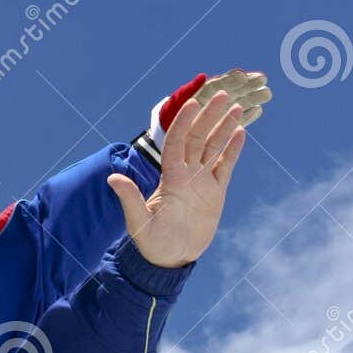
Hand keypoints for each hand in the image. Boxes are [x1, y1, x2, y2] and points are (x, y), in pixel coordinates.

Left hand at [110, 92, 245, 267]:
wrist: (170, 258)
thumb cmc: (151, 242)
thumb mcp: (138, 222)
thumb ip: (130, 199)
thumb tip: (112, 178)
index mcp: (169, 177)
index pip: (176, 142)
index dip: (183, 123)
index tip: (192, 103)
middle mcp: (185, 174)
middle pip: (198, 138)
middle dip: (208, 116)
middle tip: (221, 94)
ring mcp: (201, 182)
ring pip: (214, 147)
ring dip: (223, 127)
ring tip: (235, 107)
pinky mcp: (215, 192)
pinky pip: (225, 166)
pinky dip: (232, 150)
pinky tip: (240, 132)